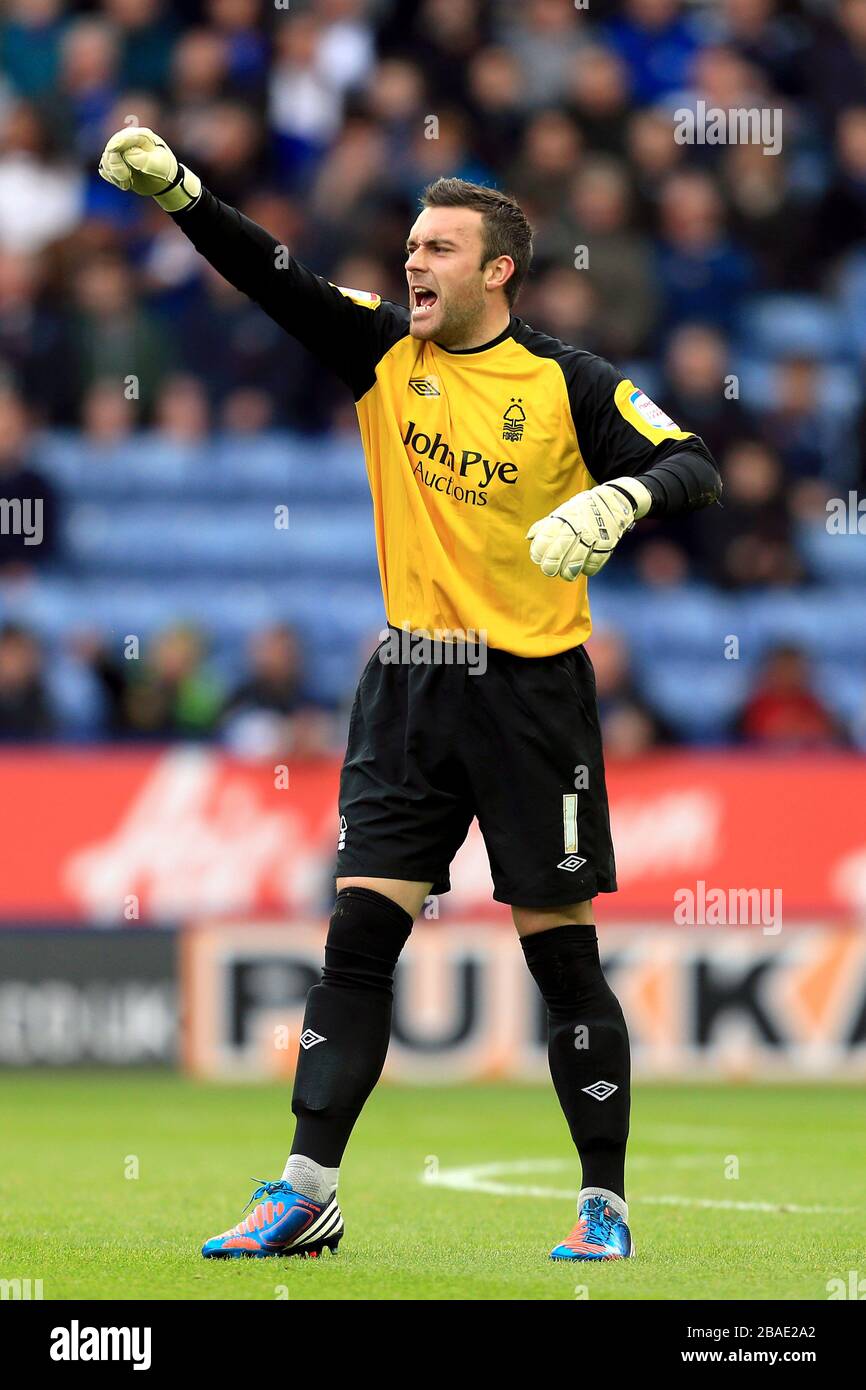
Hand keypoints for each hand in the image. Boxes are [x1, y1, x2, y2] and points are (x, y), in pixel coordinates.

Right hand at [98, 127, 200, 211]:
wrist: (162, 181)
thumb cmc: (164, 171)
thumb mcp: (160, 166)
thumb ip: (145, 160)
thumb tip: (128, 154)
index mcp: (142, 136)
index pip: (124, 138)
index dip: (117, 144)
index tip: (112, 150)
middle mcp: (127, 140)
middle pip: (111, 150)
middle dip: (117, 166)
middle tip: (126, 178)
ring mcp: (119, 151)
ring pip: (106, 161)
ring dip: (115, 175)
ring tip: (128, 183)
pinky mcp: (114, 162)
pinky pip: (105, 170)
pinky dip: (113, 178)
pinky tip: (124, 183)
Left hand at [526, 477, 651, 580]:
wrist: (613, 501)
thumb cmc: (582, 510)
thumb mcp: (562, 512)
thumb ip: (545, 525)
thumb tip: (529, 537)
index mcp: (563, 518)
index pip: (544, 539)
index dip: (538, 552)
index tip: (538, 557)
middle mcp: (576, 527)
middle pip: (558, 552)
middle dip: (550, 566)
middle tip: (549, 571)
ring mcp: (592, 536)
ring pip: (575, 561)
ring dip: (568, 572)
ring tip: (565, 574)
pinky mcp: (606, 544)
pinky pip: (594, 564)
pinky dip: (587, 570)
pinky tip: (583, 568)